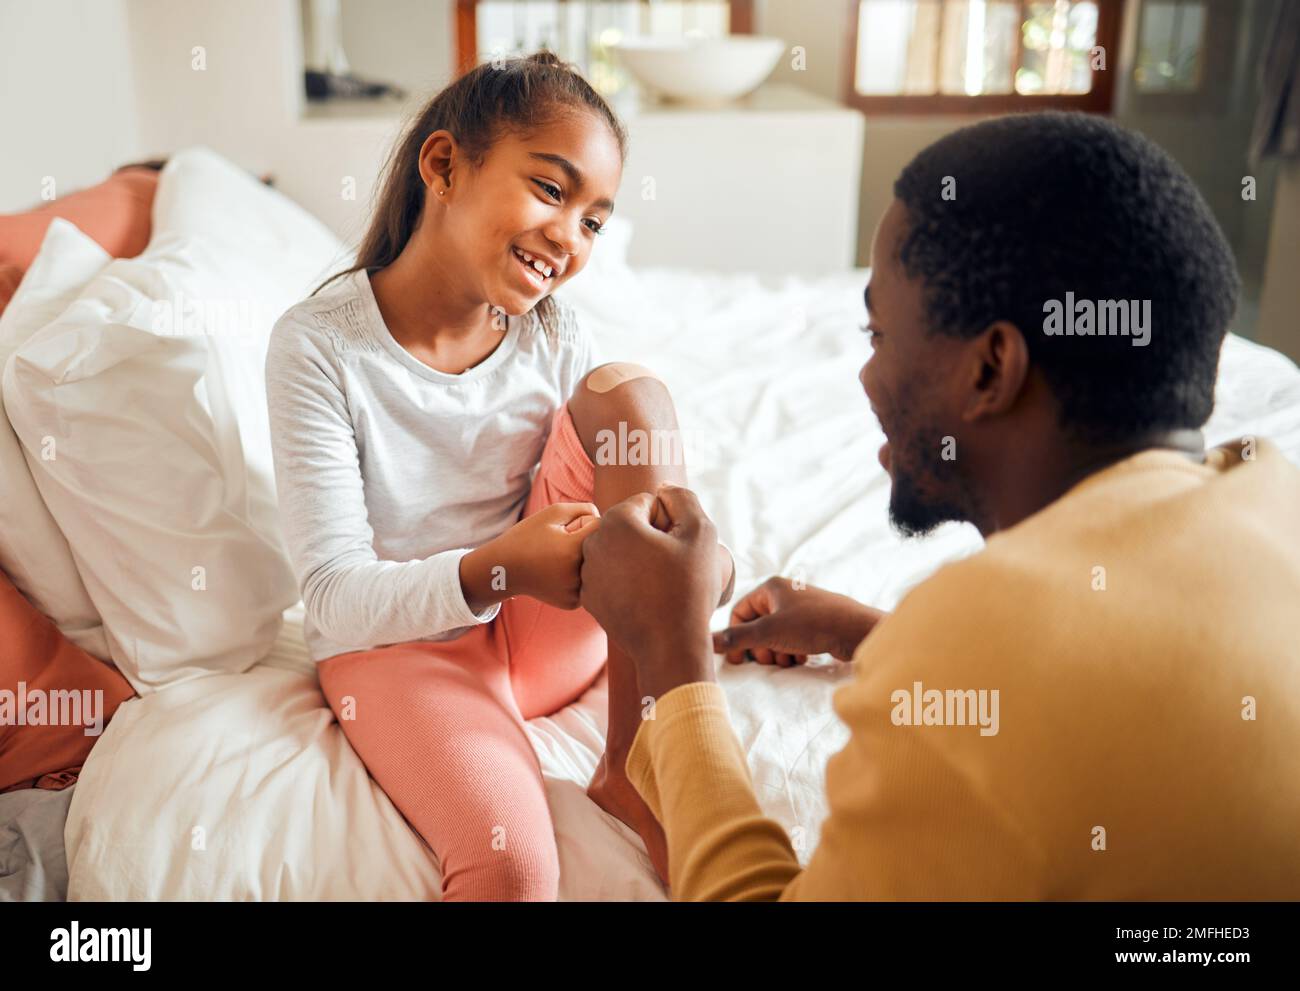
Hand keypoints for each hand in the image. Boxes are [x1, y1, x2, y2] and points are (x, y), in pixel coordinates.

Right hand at [461, 502, 599, 611]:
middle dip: (586, 543)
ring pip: (595, 569)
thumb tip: (609, 523)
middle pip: (600, 550)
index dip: (584, 523)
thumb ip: (586, 509)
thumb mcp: (554, 512)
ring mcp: (575, 592)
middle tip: (560, 545)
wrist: (503, 569)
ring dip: (583, 560)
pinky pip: (587, 583)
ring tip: (558, 559)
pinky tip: (558, 574)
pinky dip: (577, 576)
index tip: (566, 528)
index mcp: (573, 550)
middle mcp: (577, 575)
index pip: (601, 527)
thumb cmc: (528, 536)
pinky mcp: (573, 603)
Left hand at [580, 483, 720, 698]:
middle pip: (630, 527)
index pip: (648, 504)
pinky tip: (645, 599)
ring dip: (638, 560)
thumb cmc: (688, 588)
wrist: (670, 645)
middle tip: (671, 567)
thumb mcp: (701, 532)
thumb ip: (682, 498)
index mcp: (617, 520)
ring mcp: (587, 572)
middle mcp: (593, 542)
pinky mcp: (589, 597)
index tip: (679, 548)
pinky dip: (627, 582)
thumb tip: (663, 489)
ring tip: (659, 584)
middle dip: (651, 540)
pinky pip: (612, 577)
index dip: (670, 523)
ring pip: (620, 552)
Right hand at [712, 577, 883, 665]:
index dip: (735, 636)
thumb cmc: (812, 624)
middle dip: (761, 647)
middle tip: (770, 659)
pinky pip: (792, 639)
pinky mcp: (814, 622)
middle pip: (757, 625)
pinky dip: (792, 651)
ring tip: (790, 658)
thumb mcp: (769, 633)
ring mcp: (800, 608)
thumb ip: (737, 638)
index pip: (739, 612)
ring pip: (775, 635)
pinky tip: (802, 657)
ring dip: (777, 652)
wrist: (855, 630)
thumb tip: (708, 640)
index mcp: (771, 588)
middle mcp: (784, 594)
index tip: (737, 660)